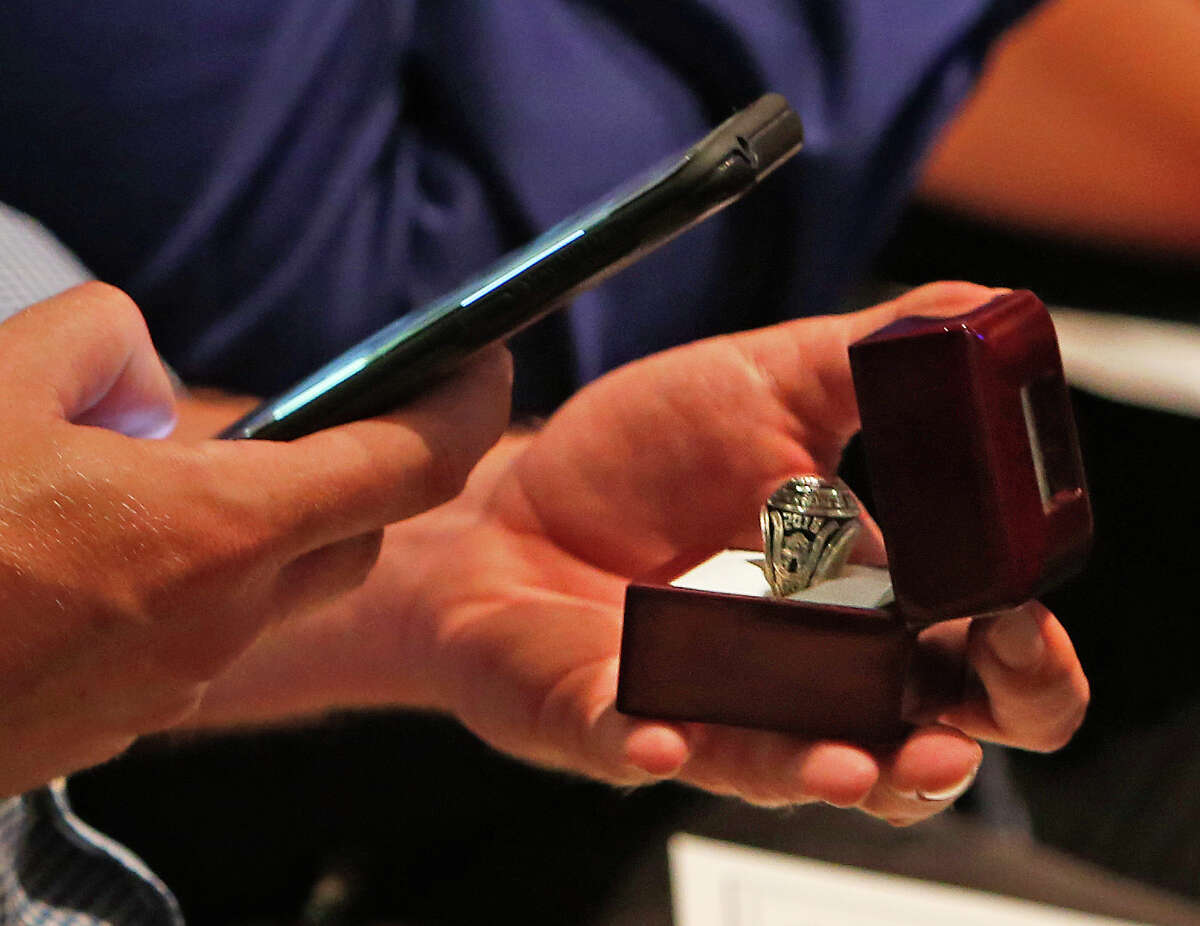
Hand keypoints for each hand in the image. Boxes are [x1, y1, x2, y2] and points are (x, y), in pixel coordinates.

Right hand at [0, 283, 509, 795]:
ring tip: (164, 481)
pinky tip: (108, 555)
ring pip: (272, 589)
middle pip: (355, 536)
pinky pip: (199, 635)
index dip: (463, 407)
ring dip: (256, 528)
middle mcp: (222, 619)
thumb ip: (100, 344)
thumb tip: (142, 388)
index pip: (407, 464)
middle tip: (328, 419)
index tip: (485, 363)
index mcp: (217, 530)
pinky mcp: (125, 718)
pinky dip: (190, 583)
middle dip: (362, 475)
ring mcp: (177, 681)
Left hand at [198, 282, 1087, 823]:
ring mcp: (705, 712)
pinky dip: (651, 746)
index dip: (1028, 668)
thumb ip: (871, 359)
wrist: (514, 502)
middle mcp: (799, 685)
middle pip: (907, 762)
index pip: (980, 674)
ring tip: (851, 763)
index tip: (1025, 621)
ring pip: (786, 774)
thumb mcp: (766, 388)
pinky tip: (657, 733)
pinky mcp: (610, 721)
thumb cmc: (643, 461)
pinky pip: (636, 752)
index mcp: (862, 613)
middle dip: (947, 751)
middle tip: (959, 721)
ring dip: (823, 774)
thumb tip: (981, 307)